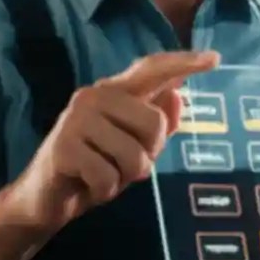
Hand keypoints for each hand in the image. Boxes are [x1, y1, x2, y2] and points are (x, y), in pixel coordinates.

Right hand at [6, 50, 219, 233]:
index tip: (215, 59)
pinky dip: (104, 191)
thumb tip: (177, 93)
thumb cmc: (93, 167)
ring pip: (134, 156)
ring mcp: (76, 119)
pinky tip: (86, 185)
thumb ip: (155, 122)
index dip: (183, 63)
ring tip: (101, 174)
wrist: (45, 200)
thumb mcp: (131, 146)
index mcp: (113, 93)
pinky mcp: (63, 147)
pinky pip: (108, 177)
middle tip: (120, 164)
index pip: (152, 70)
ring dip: (123, 178)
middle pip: (154, 123)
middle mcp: (94, 97)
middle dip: (147, 155)